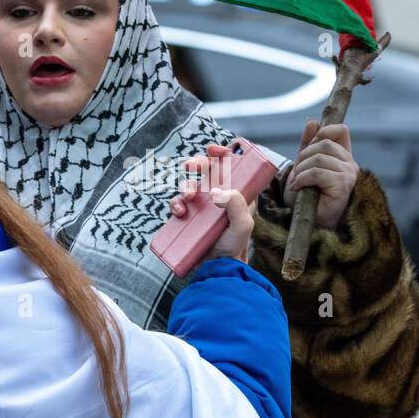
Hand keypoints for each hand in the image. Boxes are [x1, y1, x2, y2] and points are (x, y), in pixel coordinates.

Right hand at [169, 145, 256, 264]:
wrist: (218, 268)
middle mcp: (218, 196)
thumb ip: (237, 206)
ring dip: (185, 185)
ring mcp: (202, 207)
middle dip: (197, 163)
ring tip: (188, 197)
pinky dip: (175, 203)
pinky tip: (180, 212)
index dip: (221, 153)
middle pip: (206, 170)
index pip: (229, 166)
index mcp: (236, 193)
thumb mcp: (243, 225)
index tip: (212, 149)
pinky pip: (177, 204)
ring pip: (189, 185)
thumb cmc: (235, 247)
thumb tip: (216, 191)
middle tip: (191, 166)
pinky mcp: (189, 218)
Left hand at [281, 119, 358, 228]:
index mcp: (343, 157)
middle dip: (304, 156)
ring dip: (301, 170)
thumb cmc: (306, 197)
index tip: (307, 148)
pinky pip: (317, 172)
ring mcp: (349, 175)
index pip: (340, 130)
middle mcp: (351, 164)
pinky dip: (303, 179)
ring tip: (298, 184)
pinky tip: (299, 188)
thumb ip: (308, 145)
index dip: (322, 133)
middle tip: (297, 175)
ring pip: (319, 157)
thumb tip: (311, 121)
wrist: (306, 222)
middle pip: (324, 143)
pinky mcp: (343, 185)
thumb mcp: (303, 165)